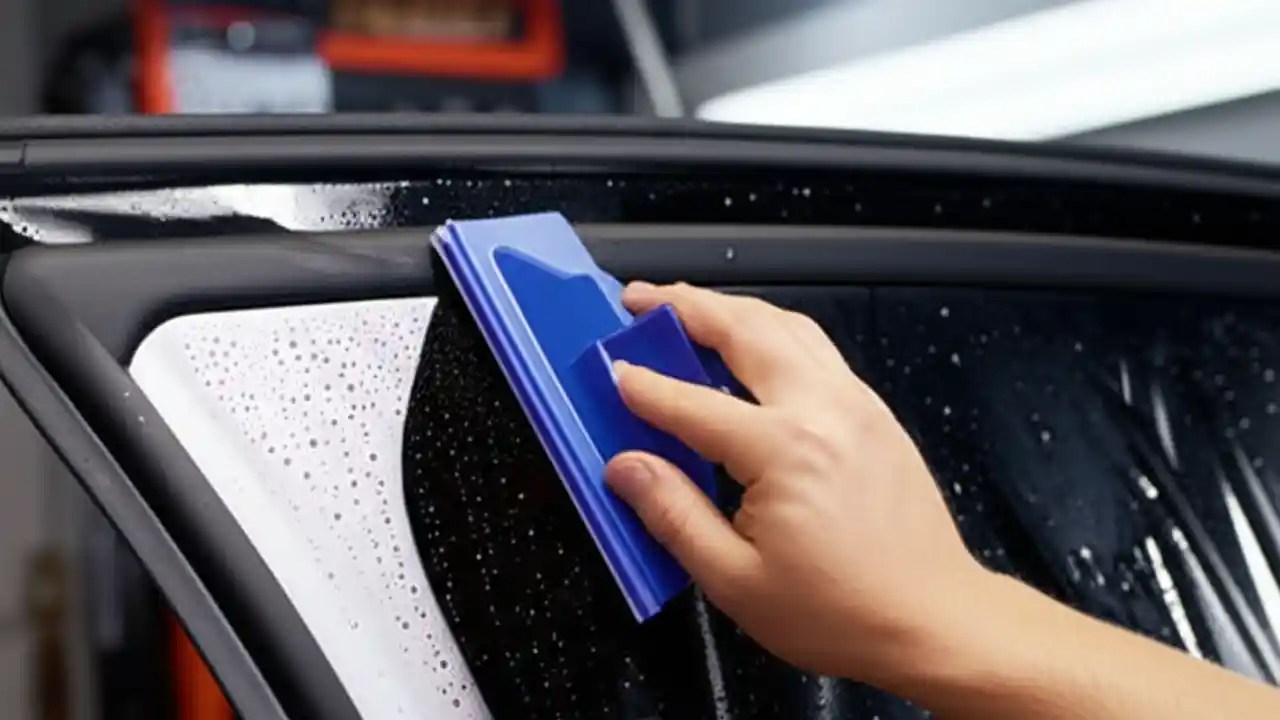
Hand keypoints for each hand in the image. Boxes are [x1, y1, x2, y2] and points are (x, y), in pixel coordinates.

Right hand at [604, 282, 985, 684]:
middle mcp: (824, 410)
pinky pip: (817, 349)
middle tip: (641, 300)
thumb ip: (673, 514)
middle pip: (744, 329)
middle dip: (685, 306)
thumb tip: (626, 469)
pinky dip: (774, 331)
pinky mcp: (875, 413)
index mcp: (786, 451)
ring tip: (689, 308)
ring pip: (787, 325)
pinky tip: (752, 345)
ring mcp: (857, 404)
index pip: (692, 402)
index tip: (612, 372)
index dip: (644, 386)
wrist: (934, 621)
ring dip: (732, 308)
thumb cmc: (844, 612)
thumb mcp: (736, 580)